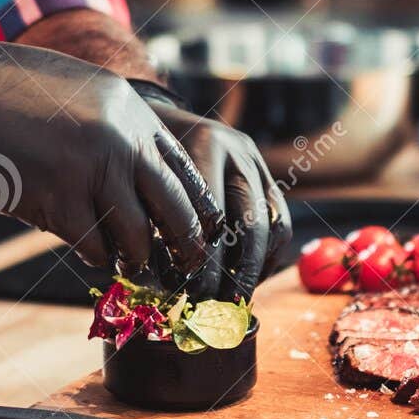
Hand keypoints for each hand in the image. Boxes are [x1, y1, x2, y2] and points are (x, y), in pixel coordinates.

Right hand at [0, 30, 224, 275]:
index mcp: (131, 111)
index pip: (186, 169)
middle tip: (182, 269)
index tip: (195, 231)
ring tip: (132, 266)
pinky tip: (91, 254)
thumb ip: (116, 127)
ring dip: (136, 259)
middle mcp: (120, 139)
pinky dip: (96, 257)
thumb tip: (140, 173)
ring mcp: (90, 169)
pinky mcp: (55, 199)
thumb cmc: (6, 89)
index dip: (195, 208)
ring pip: (137, 237)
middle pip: (176, 209)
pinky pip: (93, 246)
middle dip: (183, 246)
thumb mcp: (80, 90)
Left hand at [131, 81, 291, 300]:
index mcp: (204, 145)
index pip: (214, 215)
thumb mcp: (140, 170)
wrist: (159, 114)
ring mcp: (256, 160)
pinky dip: (267, 254)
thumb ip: (152, 211)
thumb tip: (154, 275)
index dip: (206, 261)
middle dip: (234, 273)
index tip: (190, 292)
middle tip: (214, 304)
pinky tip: (244, 277)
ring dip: (255, 268)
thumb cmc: (141, 150)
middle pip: (249, 225)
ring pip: (272, 225)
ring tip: (232, 298)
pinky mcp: (266, 172)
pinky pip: (278, 220)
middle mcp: (237, 151)